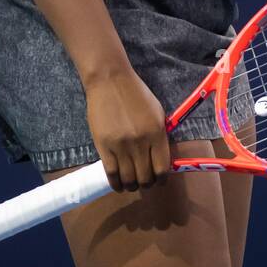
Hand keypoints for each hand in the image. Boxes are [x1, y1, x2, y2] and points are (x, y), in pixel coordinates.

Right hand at [83, 67, 171, 192]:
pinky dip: (116, 184)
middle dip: (146, 184)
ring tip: (131, 184)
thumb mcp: (157, 112)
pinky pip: (111, 174)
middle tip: (144, 182)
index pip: (162, 168)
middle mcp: (141, 143)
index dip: (161, 180)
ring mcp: (121, 146)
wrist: (110, 81)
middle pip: (145, 177)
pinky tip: (119, 185)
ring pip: (129, 179)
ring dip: (131, 186)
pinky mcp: (103, 146)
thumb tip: (161, 160)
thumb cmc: (136, 94)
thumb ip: (160, 136)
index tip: (159, 181)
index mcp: (157, 133)